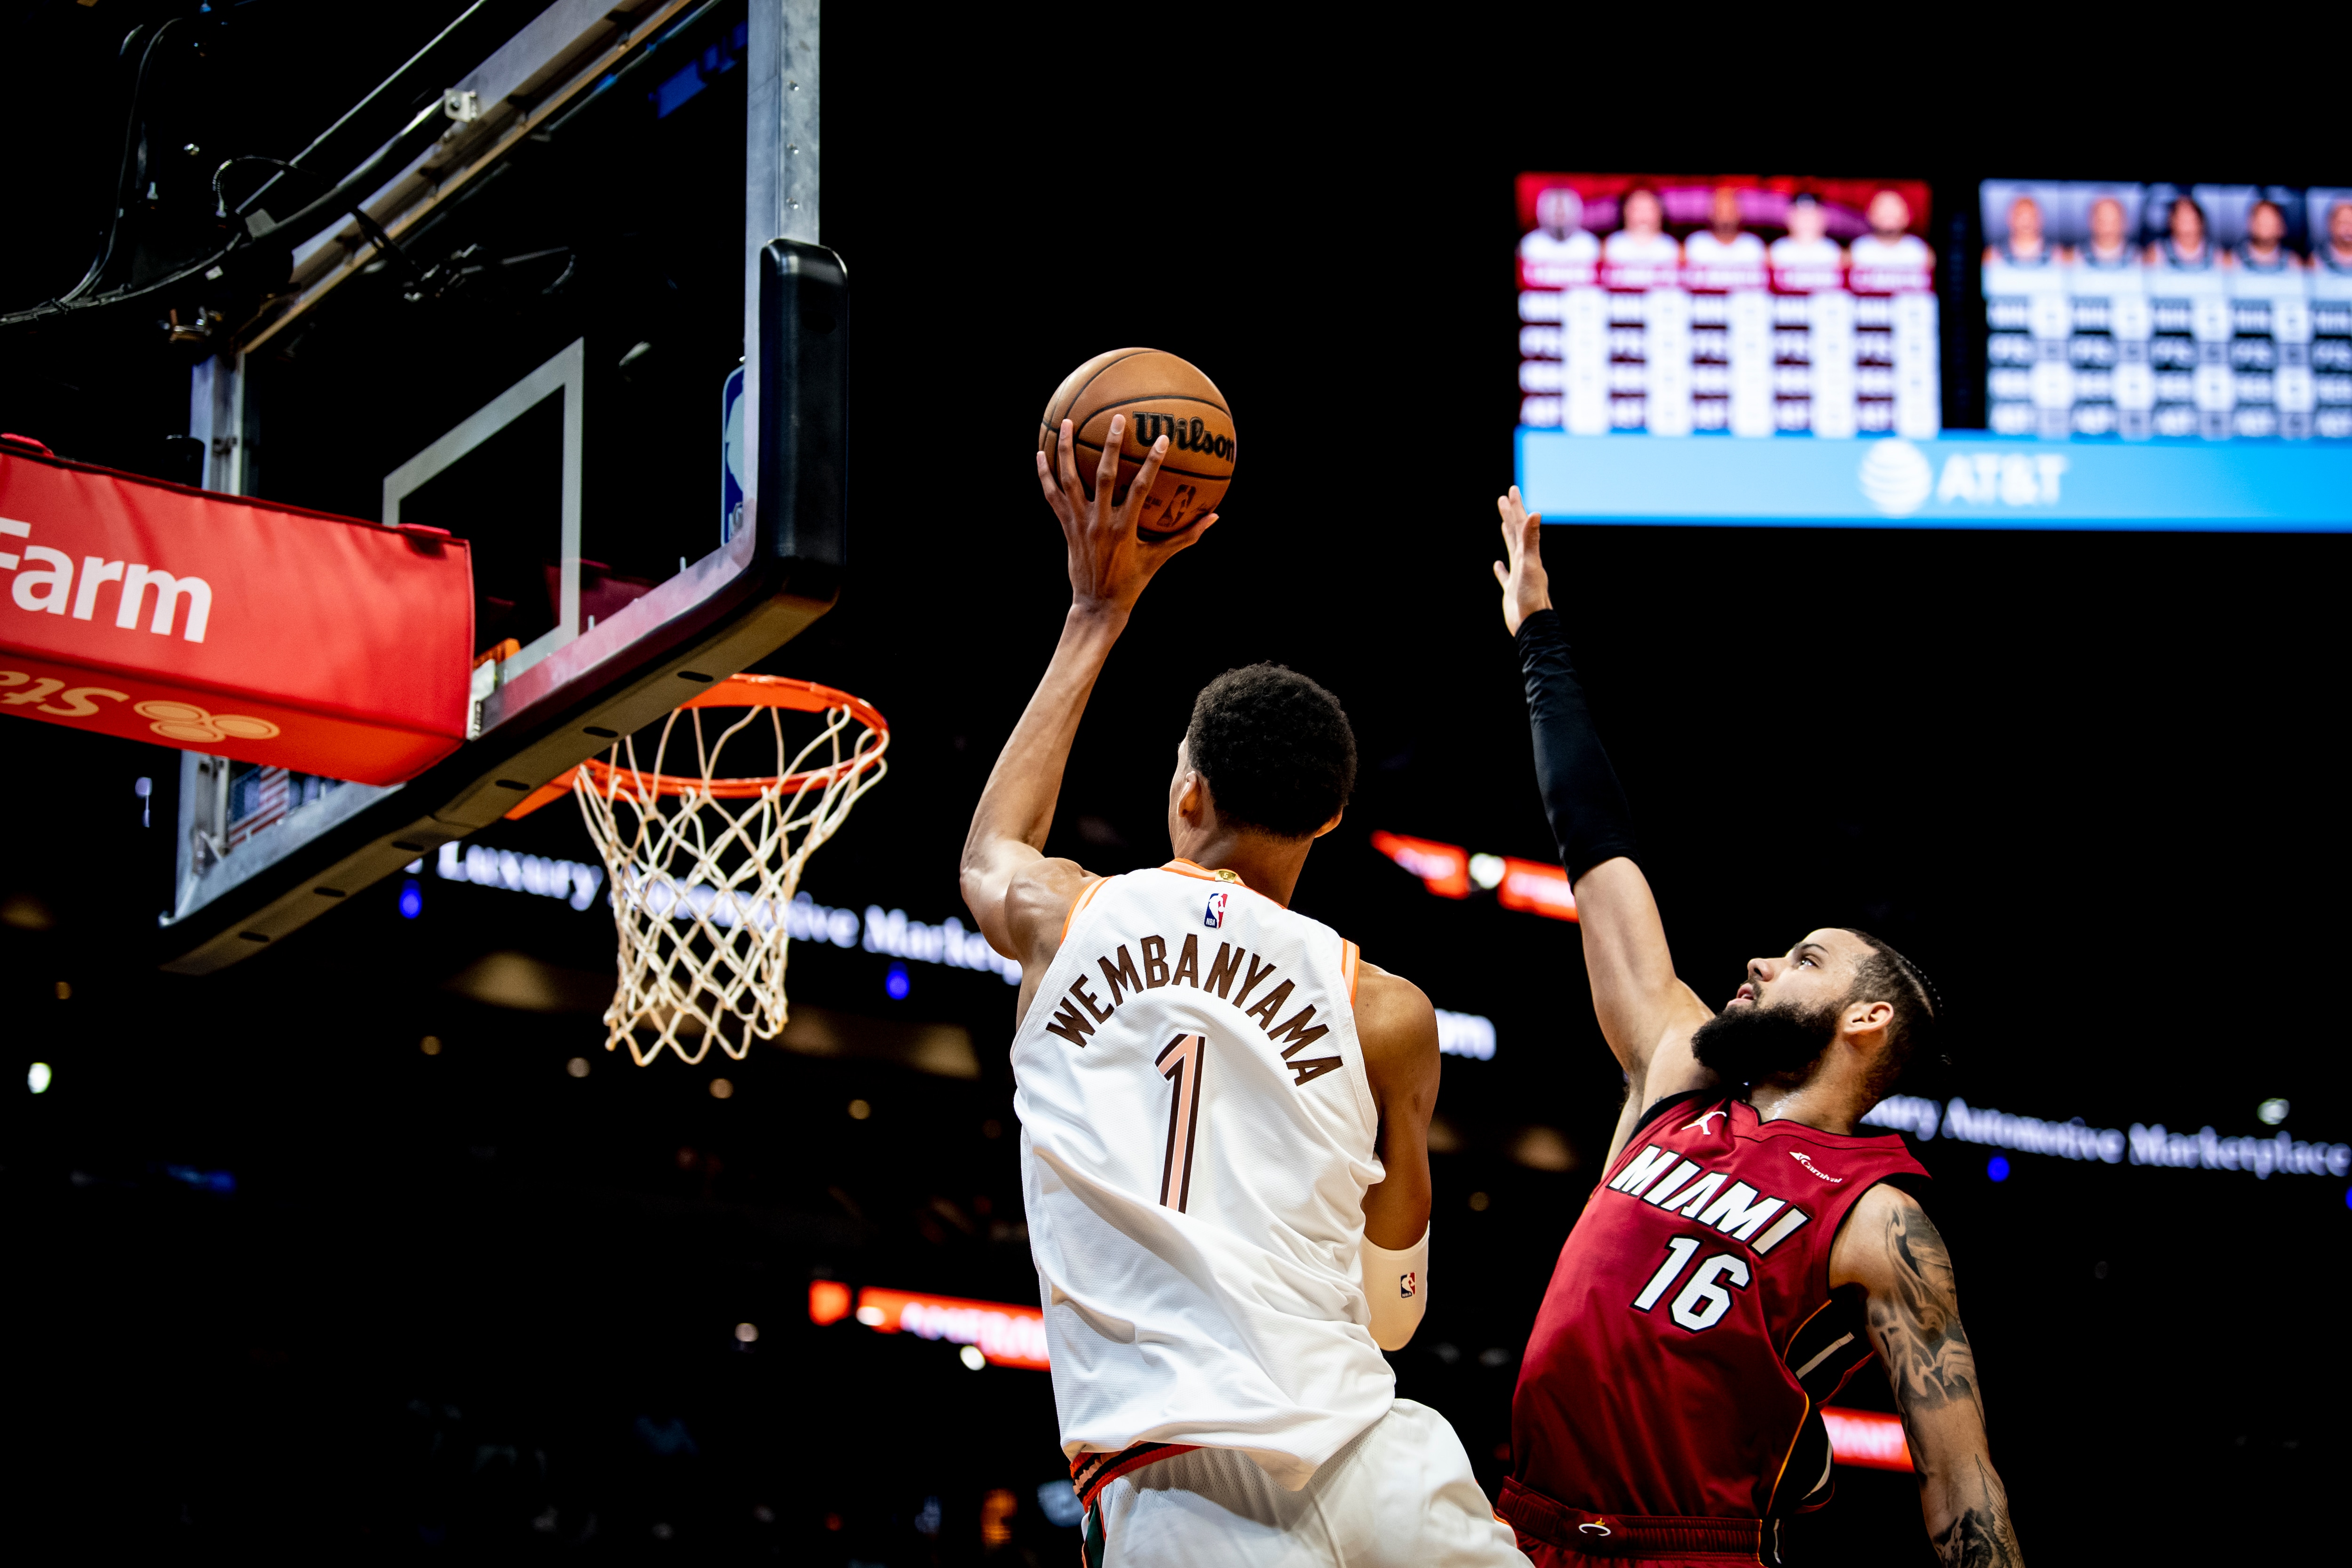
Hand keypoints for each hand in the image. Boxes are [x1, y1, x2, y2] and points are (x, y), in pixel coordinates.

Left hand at [1036, 415, 1216, 616]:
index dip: (1152, 463)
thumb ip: (1186, 537)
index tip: (1162, 439)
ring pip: (1069, 480)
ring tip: (1066, 422)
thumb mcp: (1160, 559)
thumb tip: (1214, 518)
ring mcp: (1079, 524)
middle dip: (1110, 446)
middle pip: (1103, 476)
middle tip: (1116, 419)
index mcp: (1124, 529)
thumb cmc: (1132, 581)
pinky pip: (1051, 496)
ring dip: (1066, 450)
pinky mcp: (1065, 527)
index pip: (1140, 489)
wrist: (1097, 605)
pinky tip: (1040, 452)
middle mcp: (1099, 523)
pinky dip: (1044, 474)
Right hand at [1491, 483, 1549, 635]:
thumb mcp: (1530, 564)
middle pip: (1515, 533)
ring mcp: (1517, 575)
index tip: (1511, 491)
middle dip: (1510, 514)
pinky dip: (1500, 569)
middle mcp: (1524, 561)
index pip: (1520, 525)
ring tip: (1503, 523)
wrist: (1532, 624)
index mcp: (1527, 553)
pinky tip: (1496, 565)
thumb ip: (1531, 539)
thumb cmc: (1532, 597)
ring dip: (1507, 534)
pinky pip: (1504, 575)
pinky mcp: (1511, 589)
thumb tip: (1536, 513)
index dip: (1516, 507)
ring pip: (1511, 549)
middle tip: (1505, 497)